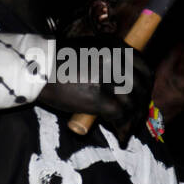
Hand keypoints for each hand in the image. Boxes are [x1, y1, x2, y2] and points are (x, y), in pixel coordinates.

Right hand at [37, 36, 152, 141]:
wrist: (37, 68)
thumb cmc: (58, 63)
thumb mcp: (90, 53)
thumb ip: (109, 64)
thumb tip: (127, 87)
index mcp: (115, 46)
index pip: (144, 68)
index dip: (146, 86)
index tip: (142, 99)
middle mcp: (115, 59)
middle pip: (141, 87)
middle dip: (141, 106)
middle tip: (135, 119)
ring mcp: (108, 77)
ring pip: (133, 103)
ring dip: (133, 121)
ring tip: (127, 131)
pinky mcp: (99, 96)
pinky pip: (121, 116)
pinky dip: (123, 129)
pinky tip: (121, 137)